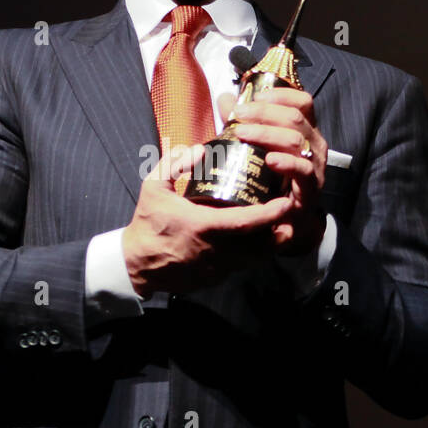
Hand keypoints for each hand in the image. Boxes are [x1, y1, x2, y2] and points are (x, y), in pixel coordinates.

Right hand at [121, 143, 292, 296]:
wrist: (136, 265)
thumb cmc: (147, 224)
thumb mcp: (153, 187)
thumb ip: (174, 164)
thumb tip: (199, 149)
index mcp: (203, 227)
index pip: (246, 223)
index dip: (270, 214)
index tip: (286, 202)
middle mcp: (215, 251)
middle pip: (260, 246)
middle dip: (280, 231)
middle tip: (290, 214)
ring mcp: (217, 268)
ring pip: (254, 259)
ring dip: (269, 244)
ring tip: (279, 226)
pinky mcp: (215, 278)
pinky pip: (241, 267)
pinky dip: (252, 255)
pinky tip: (254, 241)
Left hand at [218, 87, 327, 255]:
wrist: (287, 219)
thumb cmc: (271, 178)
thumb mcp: (257, 147)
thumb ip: (244, 123)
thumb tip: (225, 99)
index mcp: (304, 130)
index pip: (302, 102)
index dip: (281, 94)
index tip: (255, 95)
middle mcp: (314, 143)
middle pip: (294, 117)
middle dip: (264, 112)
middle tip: (238, 113)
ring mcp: (315, 165)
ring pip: (296, 140)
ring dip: (267, 133)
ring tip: (243, 133)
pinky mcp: (311, 187)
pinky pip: (304, 170)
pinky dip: (287, 163)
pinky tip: (270, 160)